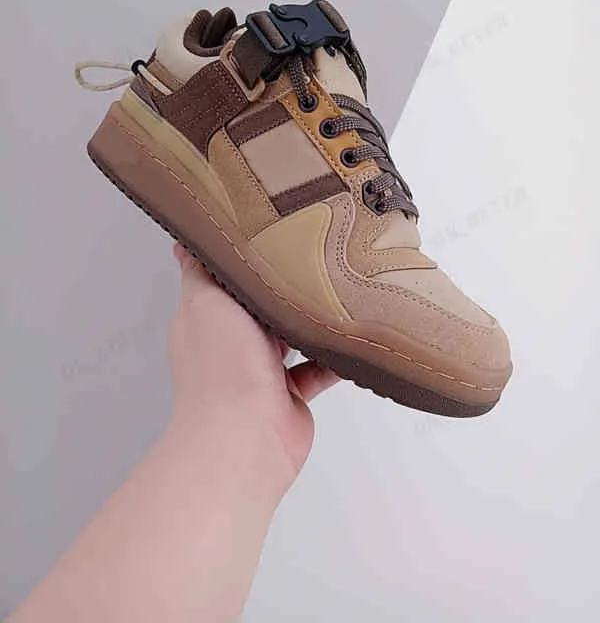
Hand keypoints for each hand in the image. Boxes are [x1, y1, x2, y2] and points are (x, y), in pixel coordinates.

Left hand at [168, 243, 339, 496]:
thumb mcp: (204, 301)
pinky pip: (316, 368)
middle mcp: (230, 343)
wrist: (245, 436)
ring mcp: (260, 371)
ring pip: (290, 336)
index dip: (241, 258)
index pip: (221, 280)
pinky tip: (352, 335)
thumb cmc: (222, 365)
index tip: (268, 231)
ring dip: (310, 320)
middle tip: (315, 256)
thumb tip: (184, 244)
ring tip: (339, 290)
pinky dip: (332, 356)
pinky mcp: (289, 393)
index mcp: (205, 318)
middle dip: (282, 287)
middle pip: (260, 306)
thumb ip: (202, 272)